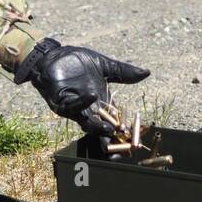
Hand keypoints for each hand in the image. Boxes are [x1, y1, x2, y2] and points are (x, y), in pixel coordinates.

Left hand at [15, 38, 149, 136]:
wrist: (54, 54)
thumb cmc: (76, 61)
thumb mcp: (104, 65)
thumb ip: (123, 72)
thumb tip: (147, 72)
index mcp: (100, 102)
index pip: (113, 120)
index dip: (122, 130)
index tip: (133, 138)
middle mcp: (88, 108)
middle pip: (100, 129)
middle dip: (109, 139)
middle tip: (121, 147)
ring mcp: (73, 107)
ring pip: (86, 122)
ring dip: (97, 127)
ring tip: (109, 129)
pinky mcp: (59, 102)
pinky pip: (70, 106)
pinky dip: (81, 102)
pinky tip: (92, 96)